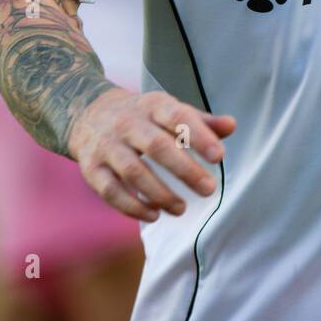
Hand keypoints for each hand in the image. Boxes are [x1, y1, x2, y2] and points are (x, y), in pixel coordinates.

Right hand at [67, 86, 236, 221]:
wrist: (89, 115)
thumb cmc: (143, 117)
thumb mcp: (169, 111)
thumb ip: (201, 121)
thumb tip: (231, 126)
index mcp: (152, 105)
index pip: (177, 117)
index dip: (198, 135)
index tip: (219, 156)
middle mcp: (127, 123)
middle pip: (156, 146)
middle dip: (184, 170)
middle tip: (209, 189)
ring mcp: (107, 146)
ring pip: (134, 172)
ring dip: (160, 194)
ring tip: (182, 208)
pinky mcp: (92, 169)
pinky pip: (111, 191)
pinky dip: (133, 206)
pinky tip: (154, 215)